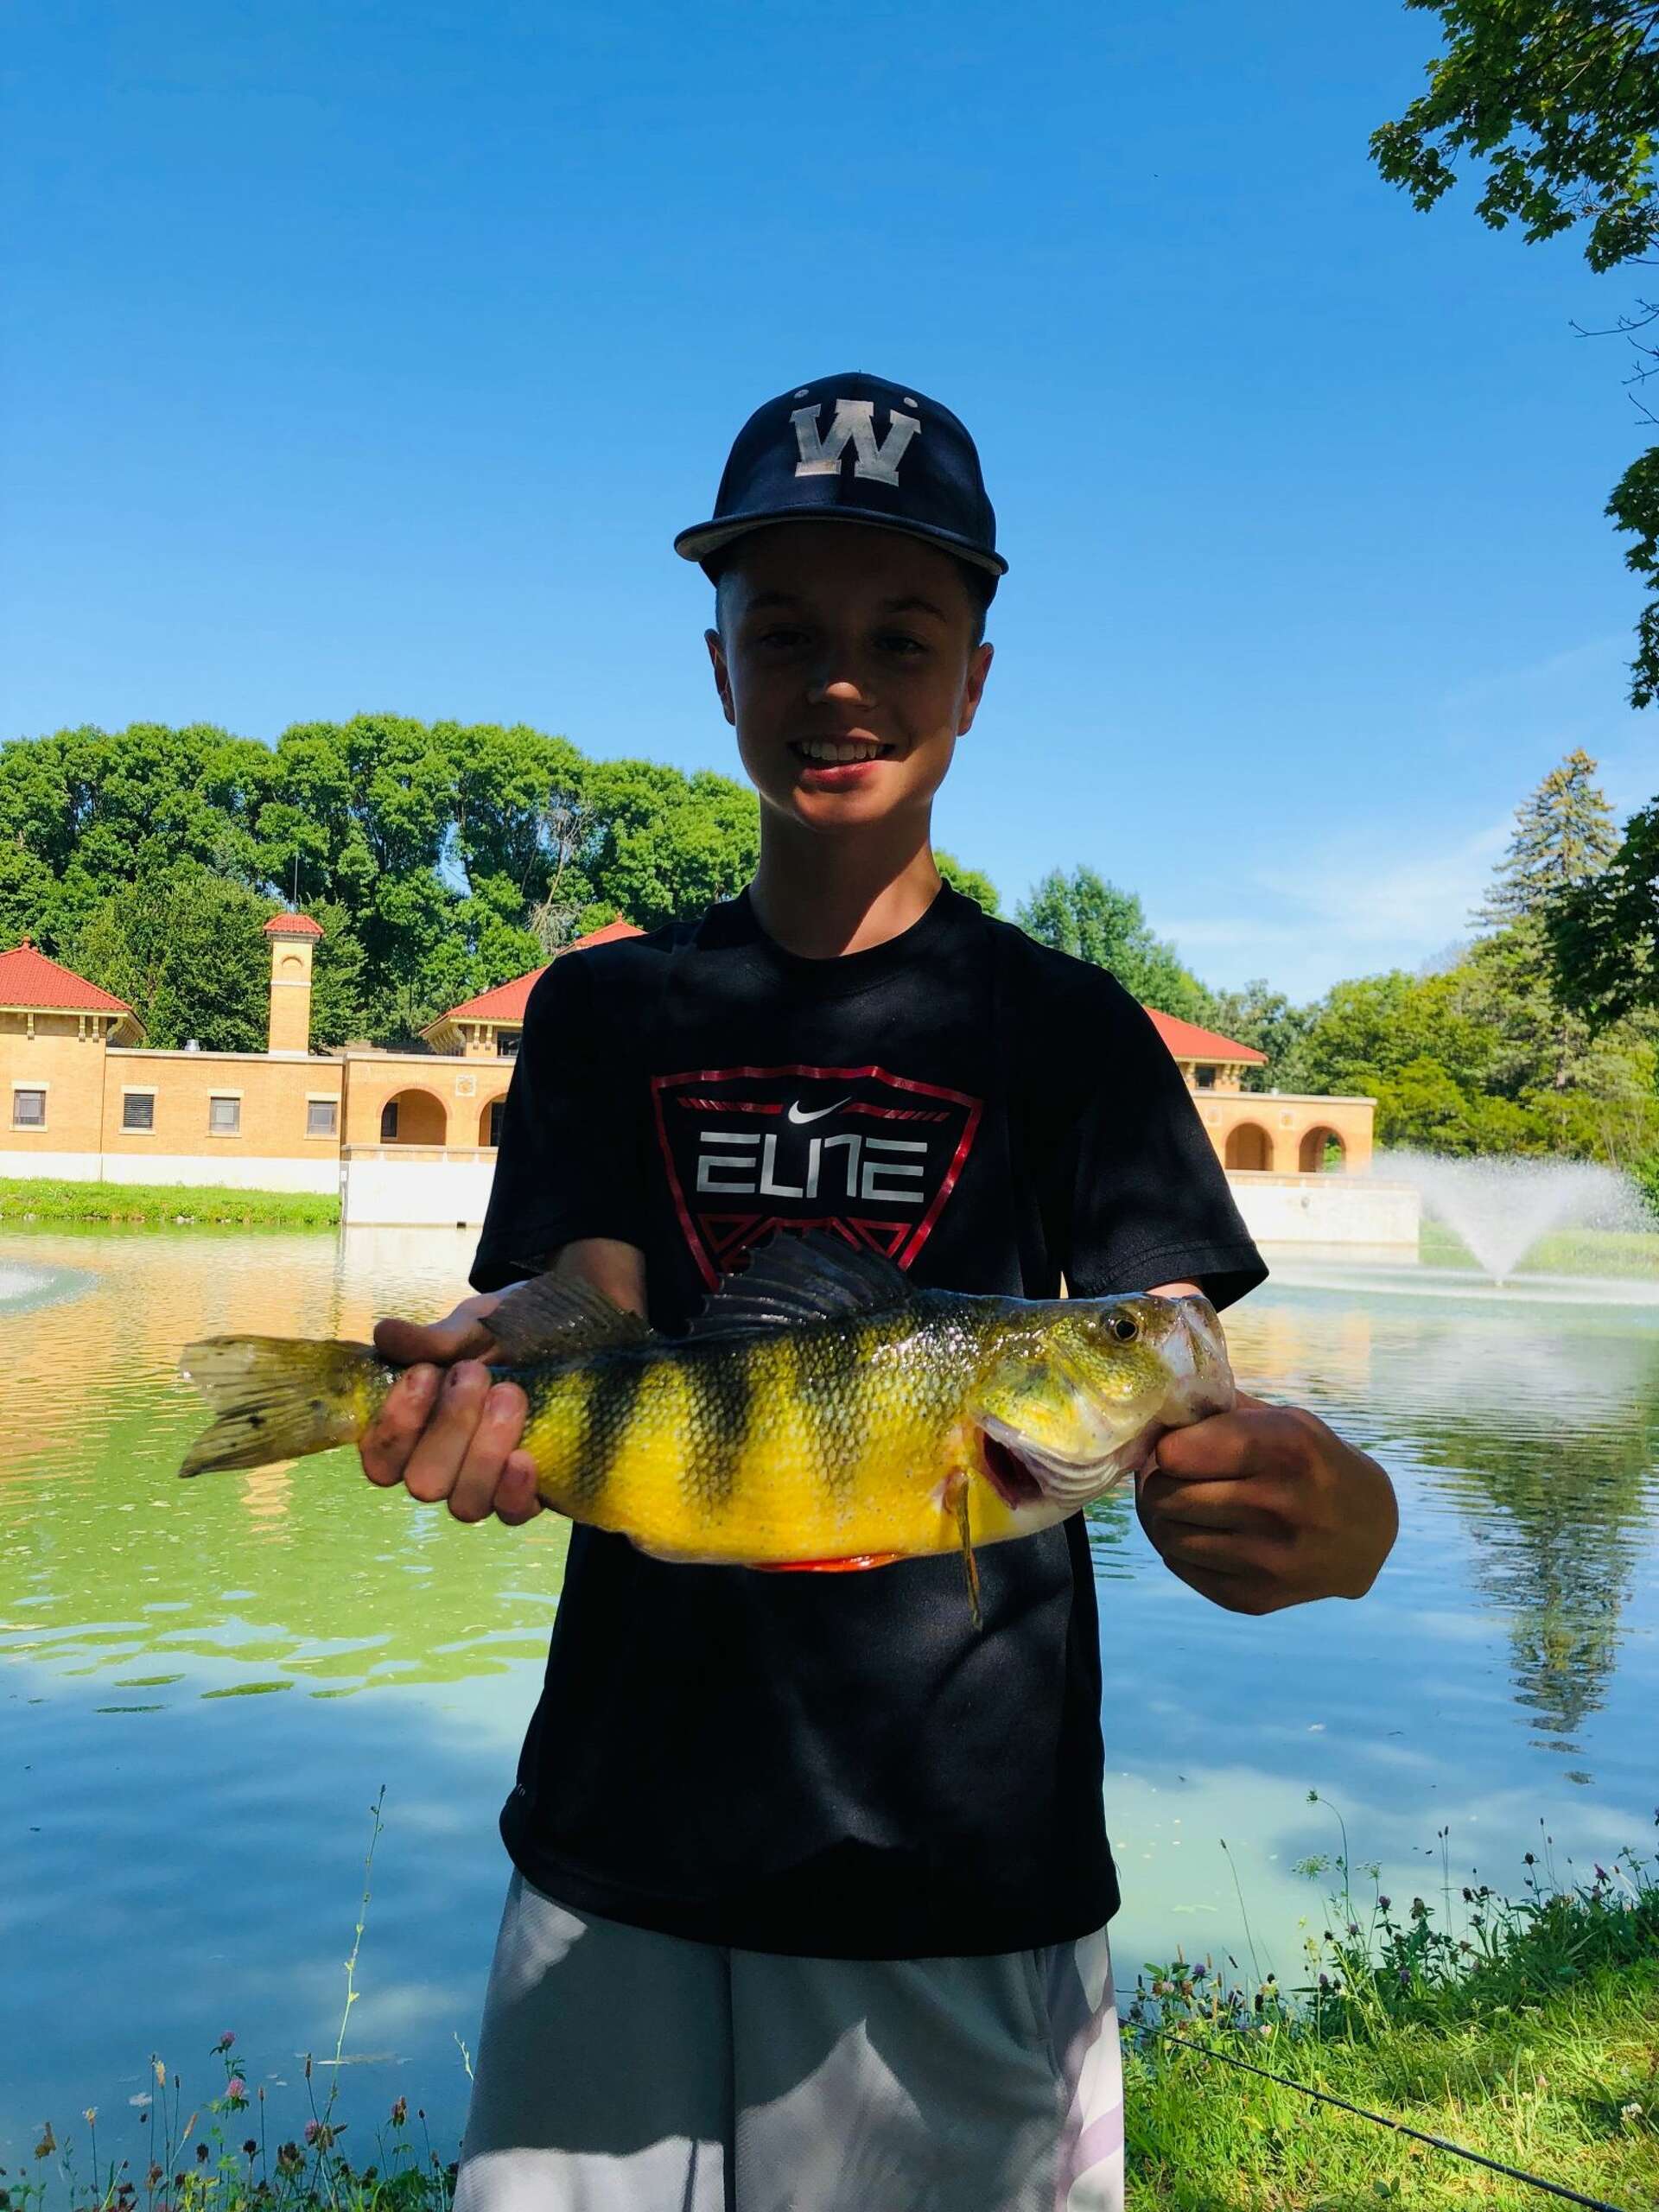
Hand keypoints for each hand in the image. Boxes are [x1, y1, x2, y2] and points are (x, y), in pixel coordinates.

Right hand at [361, 1291, 540, 1526]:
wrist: (570, 1334)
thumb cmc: (509, 1332)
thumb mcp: (474, 1325)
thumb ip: (433, 1339)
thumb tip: (385, 1333)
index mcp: (414, 1429)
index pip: (381, 1460)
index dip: (396, 1426)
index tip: (425, 1372)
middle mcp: (442, 1467)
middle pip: (423, 1483)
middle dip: (449, 1426)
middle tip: (477, 1373)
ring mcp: (484, 1484)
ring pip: (466, 1504)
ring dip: (484, 1452)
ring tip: (509, 1395)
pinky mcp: (527, 1492)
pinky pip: (512, 1514)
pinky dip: (514, 1490)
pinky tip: (524, 1456)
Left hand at [1135, 1391, 1397, 1615]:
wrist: (1367, 1532)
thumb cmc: (1313, 1463)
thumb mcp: (1285, 1420)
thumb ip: (1222, 1411)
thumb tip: (1154, 1413)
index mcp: (1285, 1448)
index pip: (1176, 1453)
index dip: (1168, 1449)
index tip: (1178, 1448)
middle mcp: (1279, 1504)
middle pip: (1166, 1495)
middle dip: (1159, 1482)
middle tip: (1170, 1478)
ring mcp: (1269, 1559)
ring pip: (1167, 1535)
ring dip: (1164, 1517)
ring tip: (1182, 1504)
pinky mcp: (1255, 1598)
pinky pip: (1180, 1568)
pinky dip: (1179, 1549)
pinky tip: (1202, 1534)